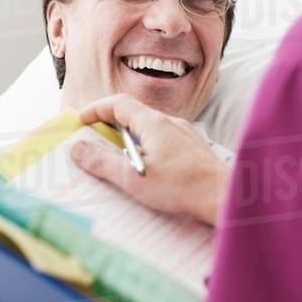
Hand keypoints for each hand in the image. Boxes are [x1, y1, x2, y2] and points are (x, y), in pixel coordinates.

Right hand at [74, 94, 228, 225]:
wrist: (224, 197)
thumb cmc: (181, 188)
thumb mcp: (133, 179)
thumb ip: (101, 162)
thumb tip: (77, 147)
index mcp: (154, 123)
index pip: (119, 103)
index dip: (96, 108)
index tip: (81, 120)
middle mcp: (172, 122)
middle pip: (135, 114)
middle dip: (111, 123)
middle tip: (94, 137)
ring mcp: (186, 134)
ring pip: (151, 128)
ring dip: (130, 137)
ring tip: (118, 156)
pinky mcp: (194, 149)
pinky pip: (164, 140)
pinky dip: (147, 146)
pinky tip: (148, 168)